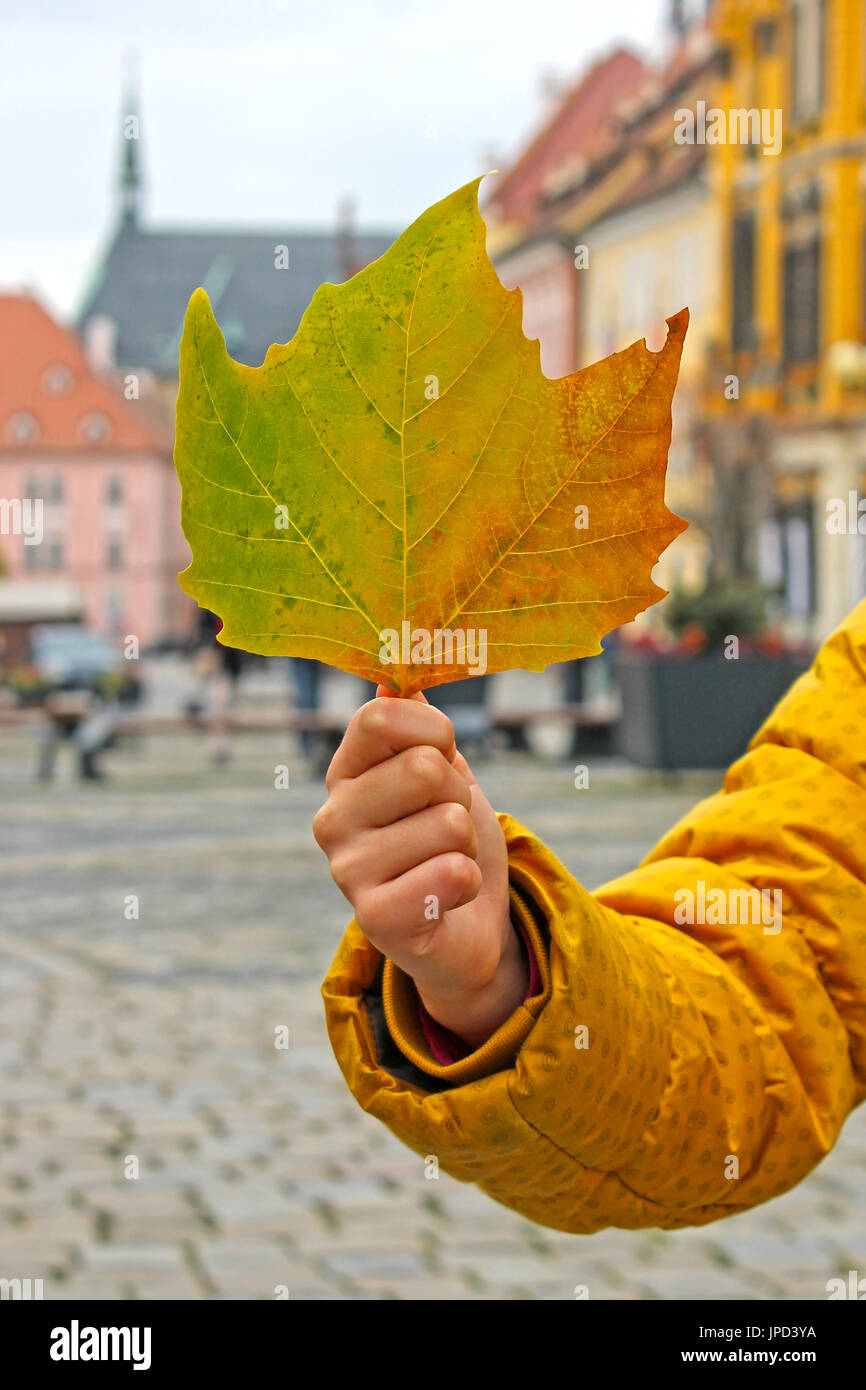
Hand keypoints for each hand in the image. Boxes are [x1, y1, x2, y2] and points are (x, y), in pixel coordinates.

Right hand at [313, 687, 526, 1047]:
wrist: (468, 925)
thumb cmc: (450, 839)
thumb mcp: (442, 769)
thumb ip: (418, 723)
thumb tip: (392, 678)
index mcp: (345, 772)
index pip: (380, 717)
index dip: (434, 732)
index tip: (443, 758)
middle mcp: (333, 817)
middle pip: (423, 768)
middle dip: (458, 795)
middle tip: (447, 825)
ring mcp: (348, 871)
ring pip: (448, 823)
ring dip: (465, 844)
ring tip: (445, 861)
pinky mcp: (376, 919)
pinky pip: (452, 873)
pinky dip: (468, 883)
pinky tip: (447, 897)